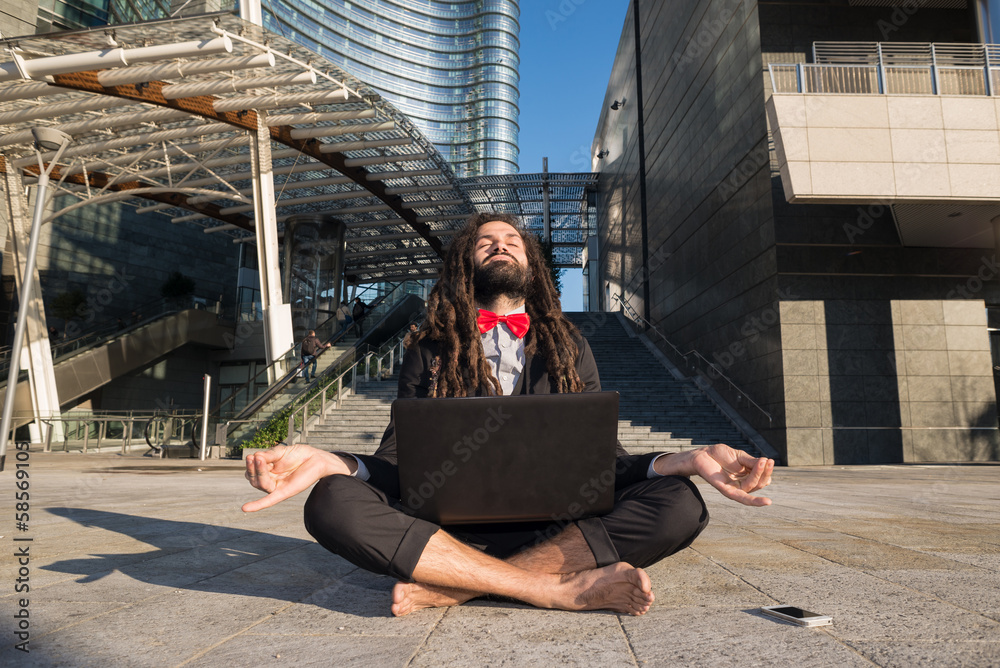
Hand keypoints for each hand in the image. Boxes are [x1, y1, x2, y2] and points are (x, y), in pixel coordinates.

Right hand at [242, 443, 353, 511]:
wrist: (317, 458)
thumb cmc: (299, 455)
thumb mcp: (280, 452)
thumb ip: (267, 455)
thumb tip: (254, 457)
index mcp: (268, 472)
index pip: (252, 471)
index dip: (251, 464)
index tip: (255, 455)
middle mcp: (271, 481)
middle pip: (254, 480)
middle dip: (253, 468)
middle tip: (256, 457)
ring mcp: (277, 487)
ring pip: (261, 485)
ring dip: (259, 472)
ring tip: (259, 459)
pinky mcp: (285, 492)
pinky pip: (269, 501)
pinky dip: (258, 505)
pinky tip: (245, 508)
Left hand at [656, 444, 773, 505]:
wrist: (703, 454)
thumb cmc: (720, 455)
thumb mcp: (740, 456)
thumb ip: (751, 462)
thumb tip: (766, 463)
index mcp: (747, 477)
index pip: (763, 478)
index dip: (767, 470)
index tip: (769, 460)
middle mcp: (742, 485)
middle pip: (760, 483)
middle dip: (765, 472)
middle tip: (767, 461)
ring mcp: (735, 489)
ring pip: (753, 486)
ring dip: (759, 474)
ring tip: (762, 462)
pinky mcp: (727, 491)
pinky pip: (743, 499)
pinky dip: (755, 502)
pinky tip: (767, 502)